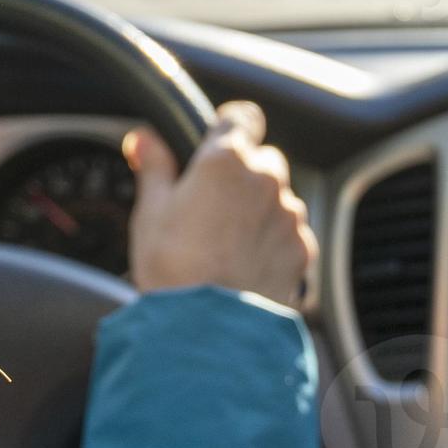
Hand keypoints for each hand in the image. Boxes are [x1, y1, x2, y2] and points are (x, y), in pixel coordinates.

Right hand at [122, 101, 317, 308]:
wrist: (209, 331)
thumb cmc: (173, 270)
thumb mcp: (150, 213)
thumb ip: (154, 168)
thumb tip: (143, 138)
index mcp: (226, 159)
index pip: (241, 116)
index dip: (229, 127)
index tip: (216, 142)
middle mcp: (267, 178)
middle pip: (262, 159)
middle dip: (242, 175)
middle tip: (210, 208)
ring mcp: (290, 214)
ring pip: (279, 197)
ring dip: (260, 209)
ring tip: (227, 244)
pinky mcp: (304, 248)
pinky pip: (291, 233)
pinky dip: (275, 242)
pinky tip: (246, 265)